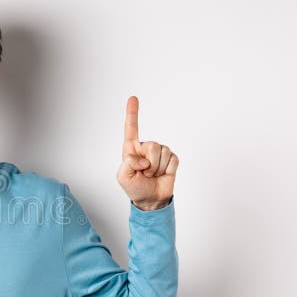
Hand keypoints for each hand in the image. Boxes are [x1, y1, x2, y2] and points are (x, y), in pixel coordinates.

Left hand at [116, 96, 178, 210]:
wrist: (150, 199)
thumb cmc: (134, 187)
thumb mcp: (123, 177)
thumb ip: (128, 164)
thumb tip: (143, 159)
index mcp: (131, 149)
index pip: (131, 128)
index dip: (132, 113)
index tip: (133, 98)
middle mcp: (145, 147)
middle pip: (152, 145)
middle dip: (150, 163)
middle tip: (145, 174)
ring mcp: (159, 152)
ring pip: (163, 152)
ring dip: (158, 168)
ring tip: (153, 175)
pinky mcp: (171, 158)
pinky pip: (173, 159)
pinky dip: (168, 169)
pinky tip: (163, 174)